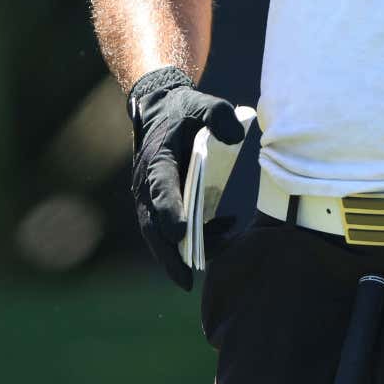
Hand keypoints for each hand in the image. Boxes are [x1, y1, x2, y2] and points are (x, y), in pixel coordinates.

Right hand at [127, 66, 245, 289]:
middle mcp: (147, 183)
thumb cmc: (183, 110)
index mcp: (158, 159)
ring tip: (205, 267)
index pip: (161, 189)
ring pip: (157, 233)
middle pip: (152, 225)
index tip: (182, 233)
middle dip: (167, 253)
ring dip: (177, 254)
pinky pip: (168, 229)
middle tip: (185, 279)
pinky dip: (189, 240)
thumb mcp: (201, 104)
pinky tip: (222, 234)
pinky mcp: (157, 202)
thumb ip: (218, 114)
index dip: (170, 211)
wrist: (159, 108)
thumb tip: (235, 137)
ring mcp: (149, 195)